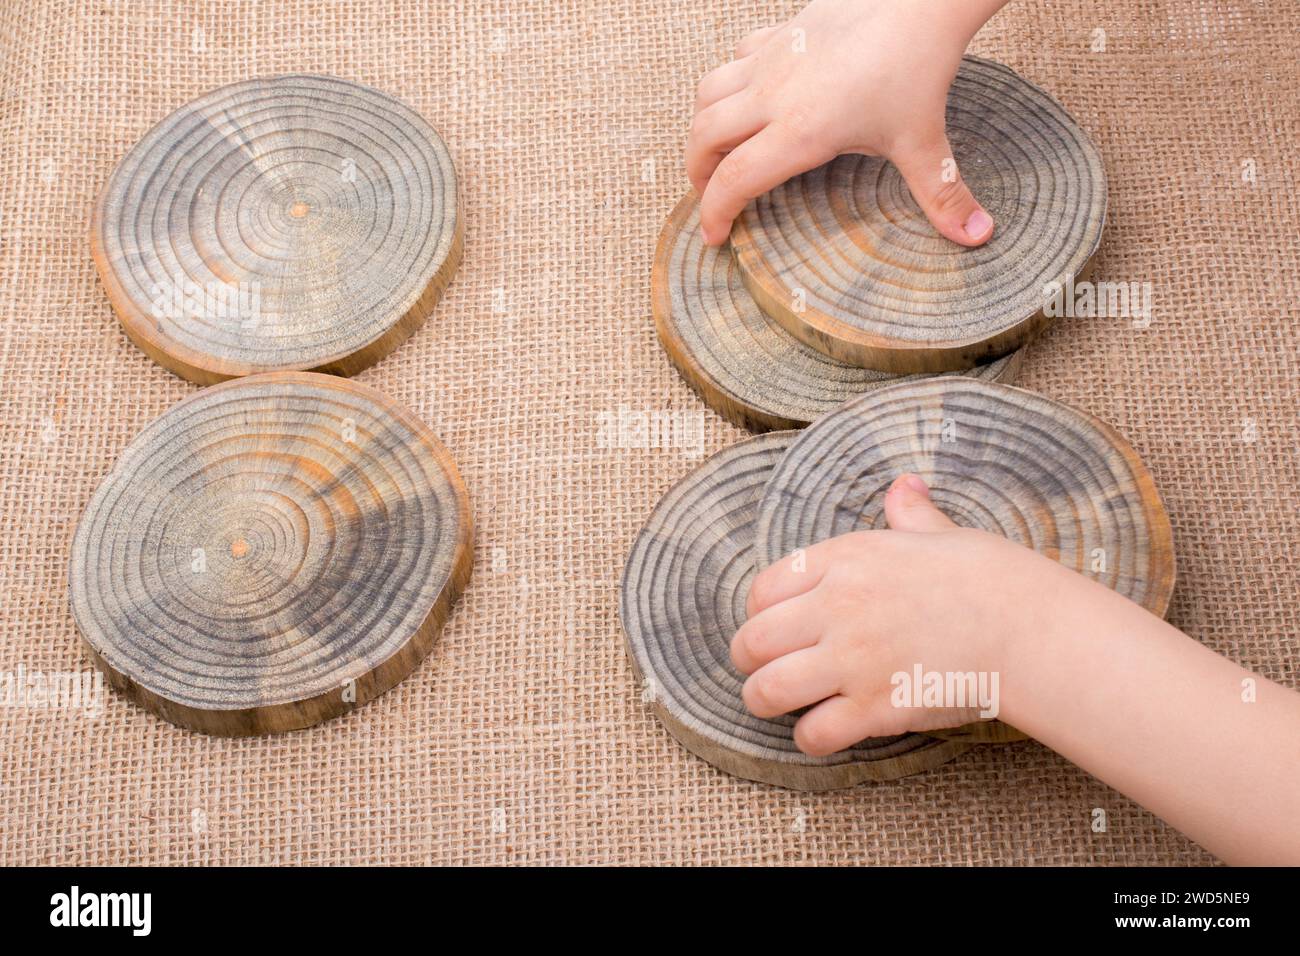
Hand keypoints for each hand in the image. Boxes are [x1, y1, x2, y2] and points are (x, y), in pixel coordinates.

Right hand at [687, 0, 1007, 245]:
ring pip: (706, 94)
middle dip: (698, 174)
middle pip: (704, 138)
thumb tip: (978, 237)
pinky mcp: (779, 33)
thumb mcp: (925, 142)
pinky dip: (729, 83)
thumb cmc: (917, 68)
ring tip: (718, 150)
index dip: (714, 213)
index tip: (715, 237)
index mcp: (799, 132)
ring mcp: (770, 61)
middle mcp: (772, 96)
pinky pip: (734, 60)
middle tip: (711, 195)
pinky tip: (751, 96)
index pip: (735, 180)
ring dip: (703, 127)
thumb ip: (943, 195)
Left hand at [730, 473, 1087, 753]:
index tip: (772, 626)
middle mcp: (839, 607)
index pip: (763, 589)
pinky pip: (813, 732)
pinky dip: (809, 738)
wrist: (1032, 630)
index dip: (759, 613)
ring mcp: (853, 660)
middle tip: (764, 669)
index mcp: (848, 559)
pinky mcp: (875, 707)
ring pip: (766, 690)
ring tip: (776, 703)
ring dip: (763, 700)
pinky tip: (822, 731)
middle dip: (749, 659)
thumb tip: (904, 486)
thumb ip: (911, 515)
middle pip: (752, 641)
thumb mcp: (943, 535)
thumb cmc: (992, 579)